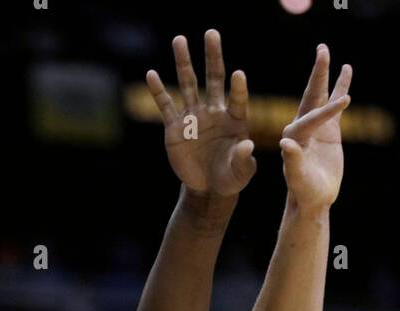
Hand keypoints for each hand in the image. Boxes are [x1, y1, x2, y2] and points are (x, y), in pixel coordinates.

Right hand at [146, 29, 255, 196]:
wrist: (208, 188)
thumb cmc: (229, 178)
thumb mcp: (240, 173)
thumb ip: (244, 160)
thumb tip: (248, 146)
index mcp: (234, 120)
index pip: (236, 100)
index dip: (238, 88)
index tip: (238, 74)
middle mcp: (214, 112)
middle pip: (213, 79)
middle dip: (213, 57)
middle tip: (211, 33)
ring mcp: (194, 117)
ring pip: (188, 84)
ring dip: (184, 62)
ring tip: (179, 39)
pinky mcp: (175, 128)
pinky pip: (166, 106)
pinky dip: (158, 91)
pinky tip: (151, 74)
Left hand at [281, 48, 351, 211]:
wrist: (313, 199)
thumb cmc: (304, 192)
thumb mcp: (298, 179)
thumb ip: (293, 161)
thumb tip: (286, 144)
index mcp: (293, 136)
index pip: (311, 118)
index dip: (328, 110)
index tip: (346, 102)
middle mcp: (301, 127)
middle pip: (312, 95)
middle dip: (317, 74)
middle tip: (322, 51)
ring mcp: (315, 126)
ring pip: (321, 95)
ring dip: (324, 74)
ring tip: (326, 52)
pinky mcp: (327, 129)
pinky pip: (334, 105)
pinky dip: (340, 89)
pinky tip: (346, 72)